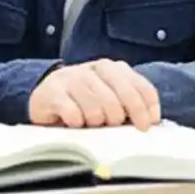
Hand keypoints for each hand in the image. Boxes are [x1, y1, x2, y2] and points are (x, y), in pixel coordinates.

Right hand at [29, 59, 160, 129]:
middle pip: (119, 99)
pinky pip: (73, 114)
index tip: (146, 126)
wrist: (45, 96)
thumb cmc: (83, 100)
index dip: (146, 108)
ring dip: (96, 122)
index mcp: (113, 68)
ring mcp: (72, 78)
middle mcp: (94, 68)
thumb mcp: (109, 97)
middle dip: (119, 118)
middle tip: (112, 126)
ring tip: (90, 123)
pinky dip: (77, 123)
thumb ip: (128, 103)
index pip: (139, 86)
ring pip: (96, 109)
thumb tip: (149, 121)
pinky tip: (74, 122)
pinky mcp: (52, 92)